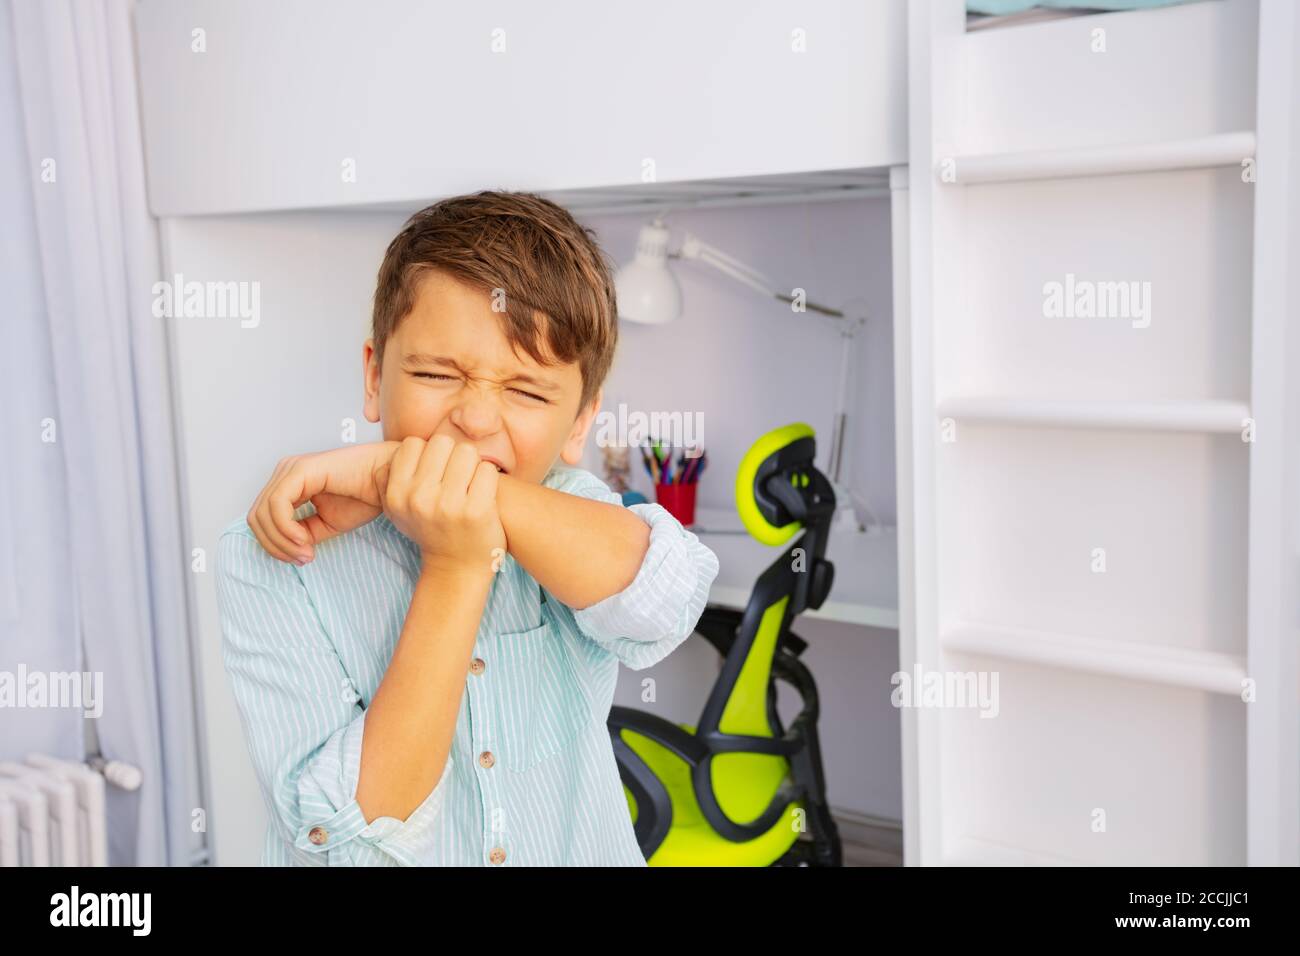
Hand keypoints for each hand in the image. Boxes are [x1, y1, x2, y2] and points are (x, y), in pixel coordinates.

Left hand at [247, 442, 398, 563]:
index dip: (275, 545)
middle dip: (276, 546)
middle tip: (303, 558)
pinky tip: (304, 539)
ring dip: (282, 541)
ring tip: (306, 551)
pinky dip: (286, 529)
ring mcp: (290, 469)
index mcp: (289, 483)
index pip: (262, 519)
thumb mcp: (325, 524)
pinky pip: (277, 507)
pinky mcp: (299, 471)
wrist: (389, 479)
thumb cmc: (365, 496)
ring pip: (262, 514)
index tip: (302, 558)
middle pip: (256, 518)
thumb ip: (302, 533)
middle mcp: (285, 472)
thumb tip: (288, 549)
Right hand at [383, 435, 504, 577]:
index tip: (435, 472)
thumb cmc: (431, 530)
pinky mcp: (477, 511)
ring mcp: (448, 505)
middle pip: (442, 442)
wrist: (457, 568)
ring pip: (467, 452)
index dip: (427, 453)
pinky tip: (483, 494)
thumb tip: (393, 449)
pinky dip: (489, 478)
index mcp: (397, 494)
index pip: (413, 444)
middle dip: (451, 455)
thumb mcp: (399, 510)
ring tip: (469, 484)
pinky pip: (487, 469)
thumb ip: (391, 478)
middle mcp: (419, 498)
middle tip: (456, 476)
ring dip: (472, 464)